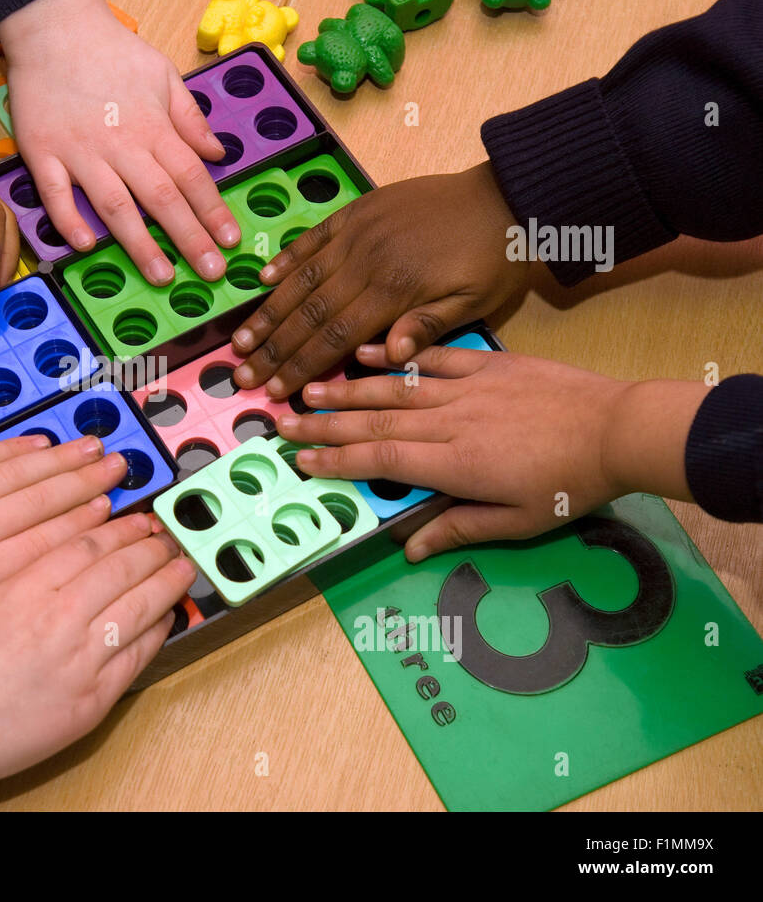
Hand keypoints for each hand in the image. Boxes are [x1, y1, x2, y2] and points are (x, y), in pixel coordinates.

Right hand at [0, 0, 239, 285]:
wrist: (53, 26)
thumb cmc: (111, 50)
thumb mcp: (163, 74)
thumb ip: (190, 117)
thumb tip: (218, 153)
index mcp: (153, 126)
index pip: (192, 176)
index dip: (213, 211)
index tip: (230, 241)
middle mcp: (121, 144)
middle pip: (162, 198)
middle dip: (190, 238)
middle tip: (211, 272)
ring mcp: (81, 152)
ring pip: (115, 205)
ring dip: (139, 244)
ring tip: (162, 276)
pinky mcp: (43, 154)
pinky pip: (56, 194)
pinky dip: (69, 221)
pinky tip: (86, 247)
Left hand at [0, 434, 136, 668]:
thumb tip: (10, 623)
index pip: (41, 547)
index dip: (86, 527)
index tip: (120, 513)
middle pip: (39, 502)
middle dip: (87, 483)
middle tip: (126, 467)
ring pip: (17, 474)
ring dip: (61, 459)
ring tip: (98, 447)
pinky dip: (15, 448)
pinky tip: (40, 441)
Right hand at [232, 162, 525, 397]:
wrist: (507, 193)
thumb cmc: (493, 258)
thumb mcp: (474, 302)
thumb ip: (427, 327)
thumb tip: (387, 357)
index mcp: (394, 291)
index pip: (334, 338)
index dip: (300, 367)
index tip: (273, 392)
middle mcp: (365, 262)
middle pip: (307, 313)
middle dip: (271, 349)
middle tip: (242, 374)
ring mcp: (357, 233)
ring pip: (301, 279)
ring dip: (268, 312)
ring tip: (241, 340)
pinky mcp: (357, 211)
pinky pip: (313, 238)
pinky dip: (286, 260)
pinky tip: (262, 281)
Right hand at [275, 344, 707, 559]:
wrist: (618, 428)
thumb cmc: (569, 484)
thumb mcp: (518, 521)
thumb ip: (461, 528)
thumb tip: (411, 548)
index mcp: (454, 464)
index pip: (382, 461)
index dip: (337, 461)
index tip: (301, 460)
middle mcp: (449, 423)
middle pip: (375, 424)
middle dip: (325, 426)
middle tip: (283, 424)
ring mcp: (465, 389)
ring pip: (393, 389)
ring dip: (347, 390)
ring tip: (309, 390)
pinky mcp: (485, 364)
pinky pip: (431, 358)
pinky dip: (395, 355)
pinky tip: (364, 354)